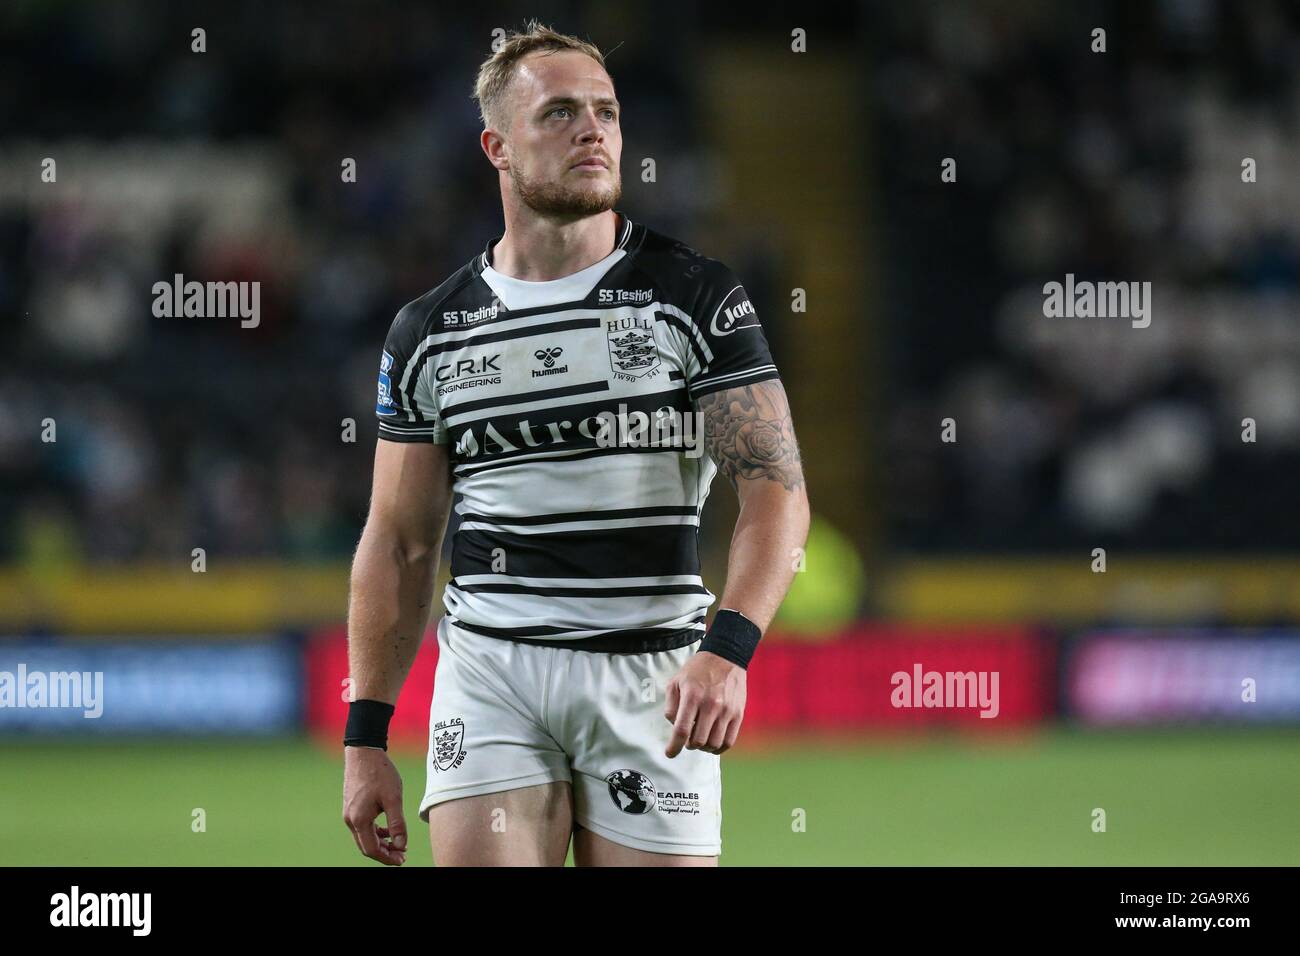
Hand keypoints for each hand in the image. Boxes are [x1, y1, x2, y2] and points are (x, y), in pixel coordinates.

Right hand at [343, 746, 406, 864]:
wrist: (364, 751)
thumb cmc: (380, 773)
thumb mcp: (393, 798)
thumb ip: (397, 824)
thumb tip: (401, 845)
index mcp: (359, 820)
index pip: (371, 850)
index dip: (387, 858)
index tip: (402, 860)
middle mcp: (350, 819)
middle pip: (366, 846)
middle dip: (384, 853)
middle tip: (402, 855)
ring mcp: (349, 813)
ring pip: (364, 837)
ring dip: (380, 842)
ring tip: (398, 843)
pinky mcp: (351, 806)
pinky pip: (363, 826)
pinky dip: (375, 831)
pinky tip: (388, 829)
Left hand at [664, 651, 746, 756]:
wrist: (726, 656)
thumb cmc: (698, 670)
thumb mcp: (676, 681)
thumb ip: (671, 706)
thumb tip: (674, 726)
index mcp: (692, 696)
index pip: (682, 730)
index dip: (674, 746)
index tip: (670, 753)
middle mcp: (711, 705)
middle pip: (697, 741)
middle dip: (689, 744)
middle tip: (687, 738)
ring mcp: (727, 710)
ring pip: (713, 744)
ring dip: (703, 747)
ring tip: (700, 739)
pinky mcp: (738, 714)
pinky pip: (729, 741)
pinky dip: (718, 747)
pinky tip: (712, 742)